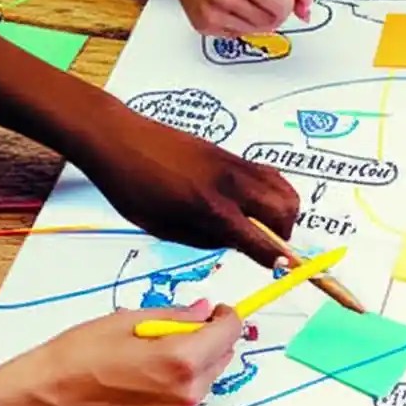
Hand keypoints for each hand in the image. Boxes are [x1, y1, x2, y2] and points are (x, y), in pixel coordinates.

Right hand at [10, 300, 241, 405]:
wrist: (52, 395)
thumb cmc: (82, 355)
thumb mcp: (130, 320)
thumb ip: (175, 316)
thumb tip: (202, 311)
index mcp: (181, 360)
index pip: (229, 332)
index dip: (225, 316)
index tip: (215, 310)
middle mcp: (186, 391)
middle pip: (222, 356)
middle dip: (210, 337)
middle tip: (181, 326)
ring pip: (207, 377)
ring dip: (196, 360)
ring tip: (157, 351)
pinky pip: (188, 396)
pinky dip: (180, 381)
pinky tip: (149, 373)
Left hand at [81, 109, 300, 267]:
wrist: (120, 138)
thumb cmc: (132, 185)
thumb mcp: (164, 226)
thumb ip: (204, 237)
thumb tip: (233, 241)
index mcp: (211, 207)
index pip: (259, 237)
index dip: (276, 256)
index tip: (285, 267)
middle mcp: (231, 184)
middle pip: (284, 210)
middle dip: (284, 233)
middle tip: (268, 244)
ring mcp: (234, 165)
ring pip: (283, 188)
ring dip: (282, 211)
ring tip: (262, 223)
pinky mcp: (231, 155)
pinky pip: (269, 174)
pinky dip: (273, 191)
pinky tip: (252, 200)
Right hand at [158, 0, 311, 35]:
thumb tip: (306, 8)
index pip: (281, 4)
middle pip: (272, 21)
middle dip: (277, 7)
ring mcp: (210, 14)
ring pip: (259, 30)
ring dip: (261, 15)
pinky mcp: (203, 26)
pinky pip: (240, 34)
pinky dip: (244, 20)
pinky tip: (233, 1)